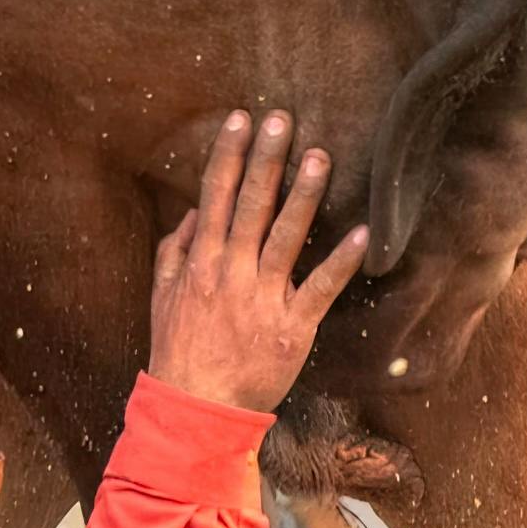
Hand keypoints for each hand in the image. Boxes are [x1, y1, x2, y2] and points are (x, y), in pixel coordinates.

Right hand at [144, 112, 370, 416]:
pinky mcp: (292, 326)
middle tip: (281, 119)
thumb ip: (174, 251)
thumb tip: (193, 213)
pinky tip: (363, 233)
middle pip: (250, 205)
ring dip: (304, 195)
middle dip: (266, 160)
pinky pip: (320, 287)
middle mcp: (231, 272)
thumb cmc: (180, 352)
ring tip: (320, 157)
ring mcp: (262, 298)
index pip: (214, 196)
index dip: (227, 156)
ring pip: (285, 236)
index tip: (240, 120)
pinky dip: (341, 260)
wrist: (198, 408)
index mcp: (201, 262)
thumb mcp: (162, 297)